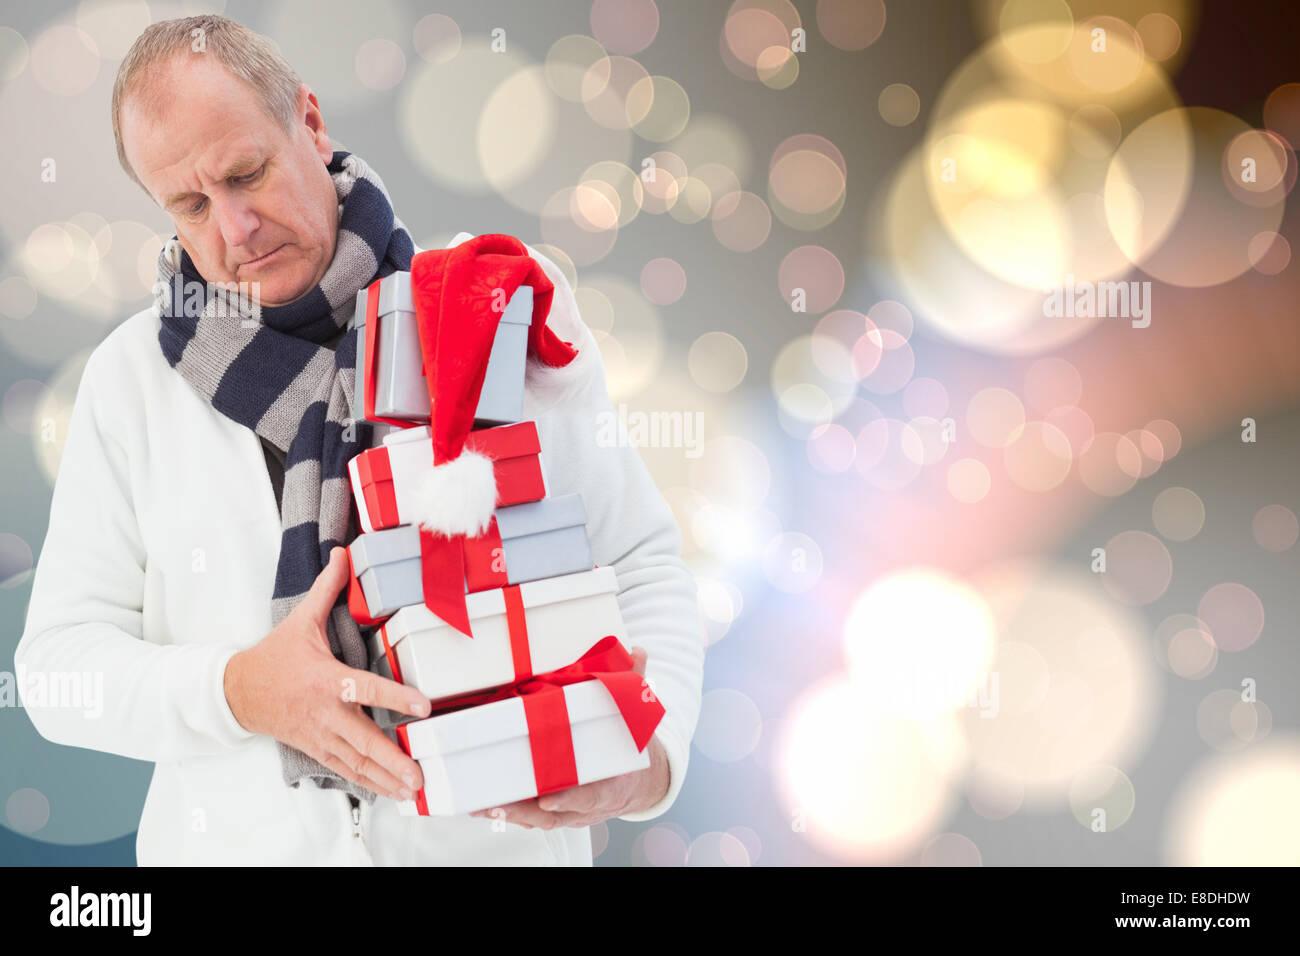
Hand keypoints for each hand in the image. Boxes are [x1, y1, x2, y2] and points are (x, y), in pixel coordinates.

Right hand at [223, 546, 430, 800]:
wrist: (236, 692)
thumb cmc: (275, 657)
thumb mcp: (301, 619)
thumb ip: (328, 588)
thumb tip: (343, 553)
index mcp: (326, 678)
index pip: (366, 688)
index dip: (395, 697)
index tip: (424, 706)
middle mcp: (326, 712)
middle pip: (364, 738)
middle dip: (393, 757)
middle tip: (420, 772)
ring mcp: (320, 735)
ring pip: (357, 761)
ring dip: (385, 776)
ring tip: (413, 789)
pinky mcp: (316, 748)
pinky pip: (345, 769)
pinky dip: (369, 782)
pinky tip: (391, 791)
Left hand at [469, 646, 669, 828]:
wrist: (634, 787)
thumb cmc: (629, 753)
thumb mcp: (636, 722)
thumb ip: (633, 689)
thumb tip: (638, 651)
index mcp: (610, 786)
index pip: (590, 796)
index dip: (570, 799)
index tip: (549, 798)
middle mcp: (586, 806)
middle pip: (553, 815)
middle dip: (524, 812)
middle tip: (498, 804)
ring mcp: (567, 812)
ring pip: (535, 819)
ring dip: (507, 814)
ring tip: (479, 805)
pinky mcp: (552, 812)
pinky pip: (527, 816)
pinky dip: (505, 813)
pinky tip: (480, 805)